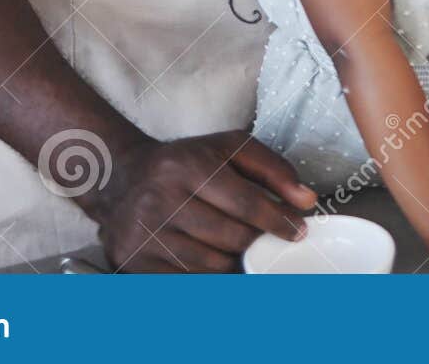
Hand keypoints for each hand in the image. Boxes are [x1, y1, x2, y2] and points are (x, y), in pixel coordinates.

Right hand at [82, 130, 316, 271]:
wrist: (122, 178)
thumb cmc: (187, 163)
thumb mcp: (229, 149)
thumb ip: (272, 168)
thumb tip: (307, 200)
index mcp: (189, 165)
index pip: (245, 202)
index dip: (277, 221)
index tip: (297, 231)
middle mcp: (163, 198)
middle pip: (230, 237)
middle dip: (258, 243)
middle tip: (270, 243)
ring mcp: (146, 232)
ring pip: (211, 264)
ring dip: (235, 262)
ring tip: (242, 250)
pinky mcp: (134, 260)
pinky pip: (187, 280)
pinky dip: (209, 276)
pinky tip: (218, 263)